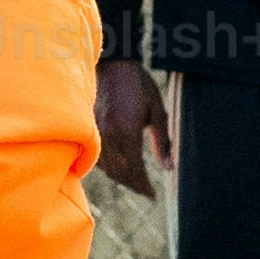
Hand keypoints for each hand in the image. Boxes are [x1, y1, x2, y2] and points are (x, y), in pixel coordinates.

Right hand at [93, 57, 172, 196]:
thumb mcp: (157, 110)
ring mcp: (97, 132)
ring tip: (135, 182)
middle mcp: (109, 135)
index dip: (144, 186)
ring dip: (121, 178)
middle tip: (146, 191)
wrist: (114, 63)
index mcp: (127, 131)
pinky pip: (97, 157)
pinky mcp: (90, 128)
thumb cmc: (139, 84)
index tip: (153, 195)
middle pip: (120, 173)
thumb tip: (168, 167)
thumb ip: (162, 141)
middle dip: (133, 185)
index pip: (135, 169)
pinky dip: (108, 167)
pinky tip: (119, 167)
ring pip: (107, 167)